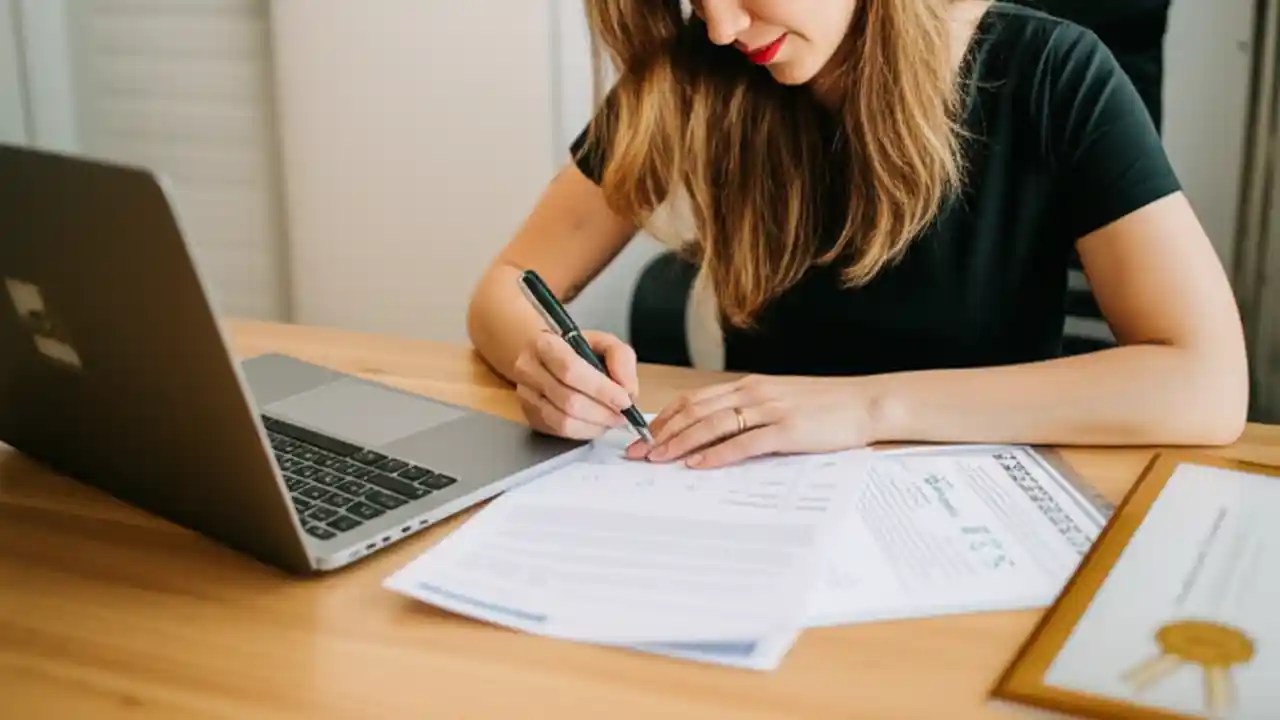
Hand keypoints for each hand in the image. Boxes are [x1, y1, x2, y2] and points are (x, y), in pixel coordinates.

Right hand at [512, 329, 639, 439]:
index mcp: (545, 344)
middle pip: (569, 401)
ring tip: (612, 419)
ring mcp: (526, 396)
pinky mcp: (530, 416)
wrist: (539, 356)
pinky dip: (585, 431)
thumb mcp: (602, 342)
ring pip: (564, 421)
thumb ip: (621, 359)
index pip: (571, 371)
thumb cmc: (574, 349)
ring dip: (595, 425)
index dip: (602, 390)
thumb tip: (628, 389)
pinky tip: (596, 423)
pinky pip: (560, 432)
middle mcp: (528, 370)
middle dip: (603, 412)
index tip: (624, 400)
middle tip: (623, 414)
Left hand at [626, 374, 881, 468]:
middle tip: (638, 452)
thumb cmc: (827, 407)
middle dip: (663, 433)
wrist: (867, 403)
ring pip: (713, 424)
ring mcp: (770, 409)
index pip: (696, 399)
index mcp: (750, 386)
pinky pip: (743, 442)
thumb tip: (717, 434)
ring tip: (658, 459)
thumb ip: (751, 412)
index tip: (644, 436)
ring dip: (681, 442)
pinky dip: (716, 453)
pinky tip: (698, 464)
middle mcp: (754, 393)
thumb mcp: (782, 402)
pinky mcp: (786, 429)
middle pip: (696, 411)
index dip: (666, 418)